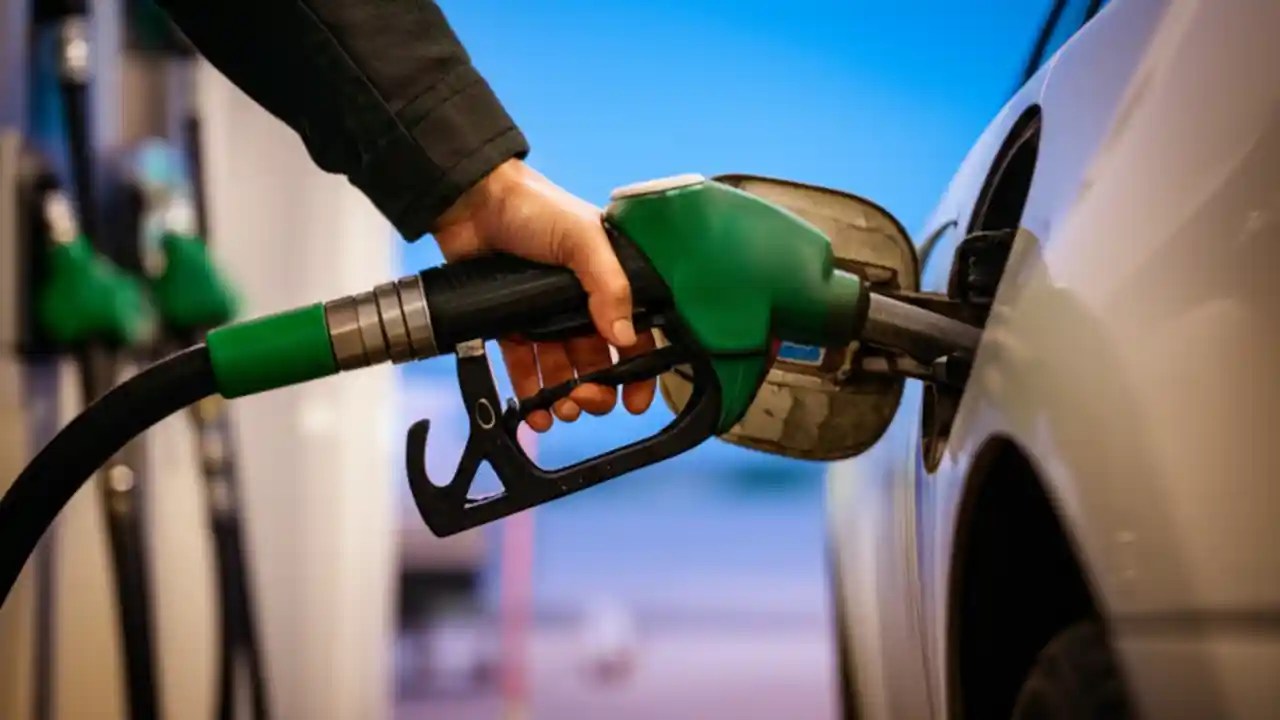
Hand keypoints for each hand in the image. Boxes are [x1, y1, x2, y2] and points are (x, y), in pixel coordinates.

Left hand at [431, 159, 656, 431]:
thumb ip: (609, 285)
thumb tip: (626, 338)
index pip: (636, 335)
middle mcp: (582, 304)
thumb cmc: (536, 209)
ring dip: (564, 398)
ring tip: (558, 409)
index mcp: (609, 282)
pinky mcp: (510, 325)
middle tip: (584, 401)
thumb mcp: (584, 238)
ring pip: (563, 372)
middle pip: (599, 362)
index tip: (634, 402)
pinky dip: (530, 394)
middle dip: (596, 391)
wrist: (471, 200)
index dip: (639, 371)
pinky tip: (533, 412)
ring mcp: (545, 317)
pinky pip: (525, 368)